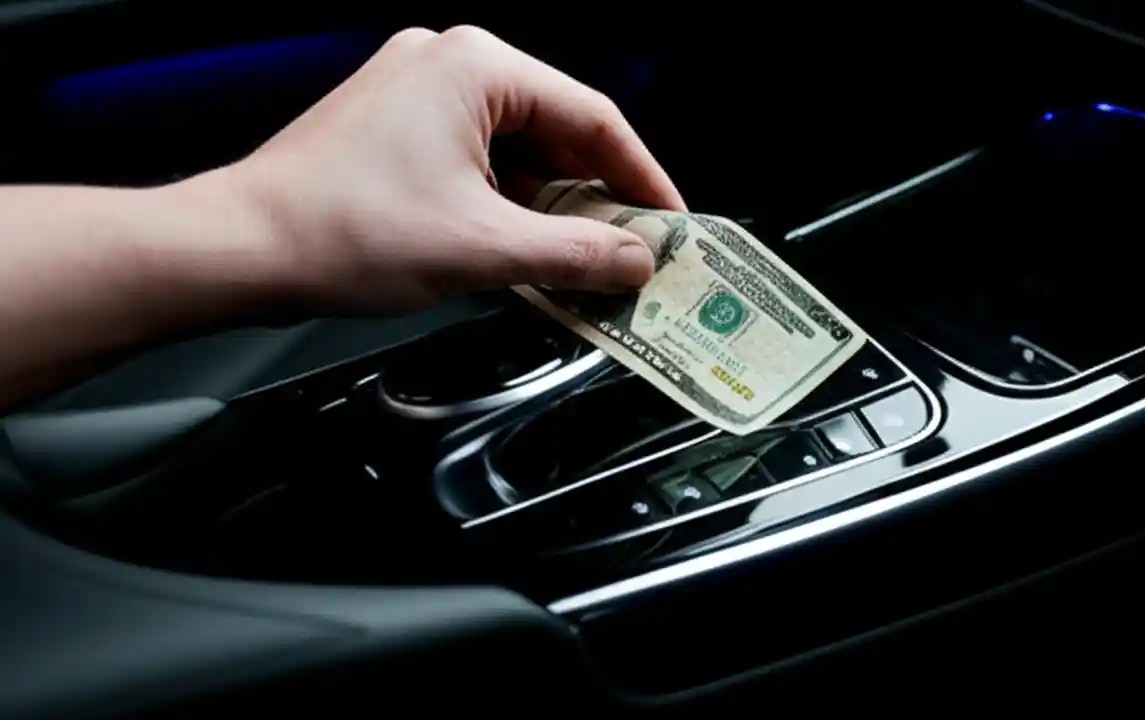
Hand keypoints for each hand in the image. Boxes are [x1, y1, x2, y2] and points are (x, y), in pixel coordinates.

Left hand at [223, 25, 685, 313]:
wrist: (238, 249)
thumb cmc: (339, 232)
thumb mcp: (483, 250)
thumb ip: (576, 254)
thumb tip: (634, 259)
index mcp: (476, 67)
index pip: (594, 119)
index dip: (642, 180)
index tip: (669, 226)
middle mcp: (446, 64)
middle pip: (556, 133)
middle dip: (594, 199)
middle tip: (628, 255)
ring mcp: (415, 93)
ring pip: (516, 152)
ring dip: (549, 209)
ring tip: (577, 264)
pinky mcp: (394, 129)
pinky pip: (476, 161)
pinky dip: (505, 205)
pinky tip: (521, 251)